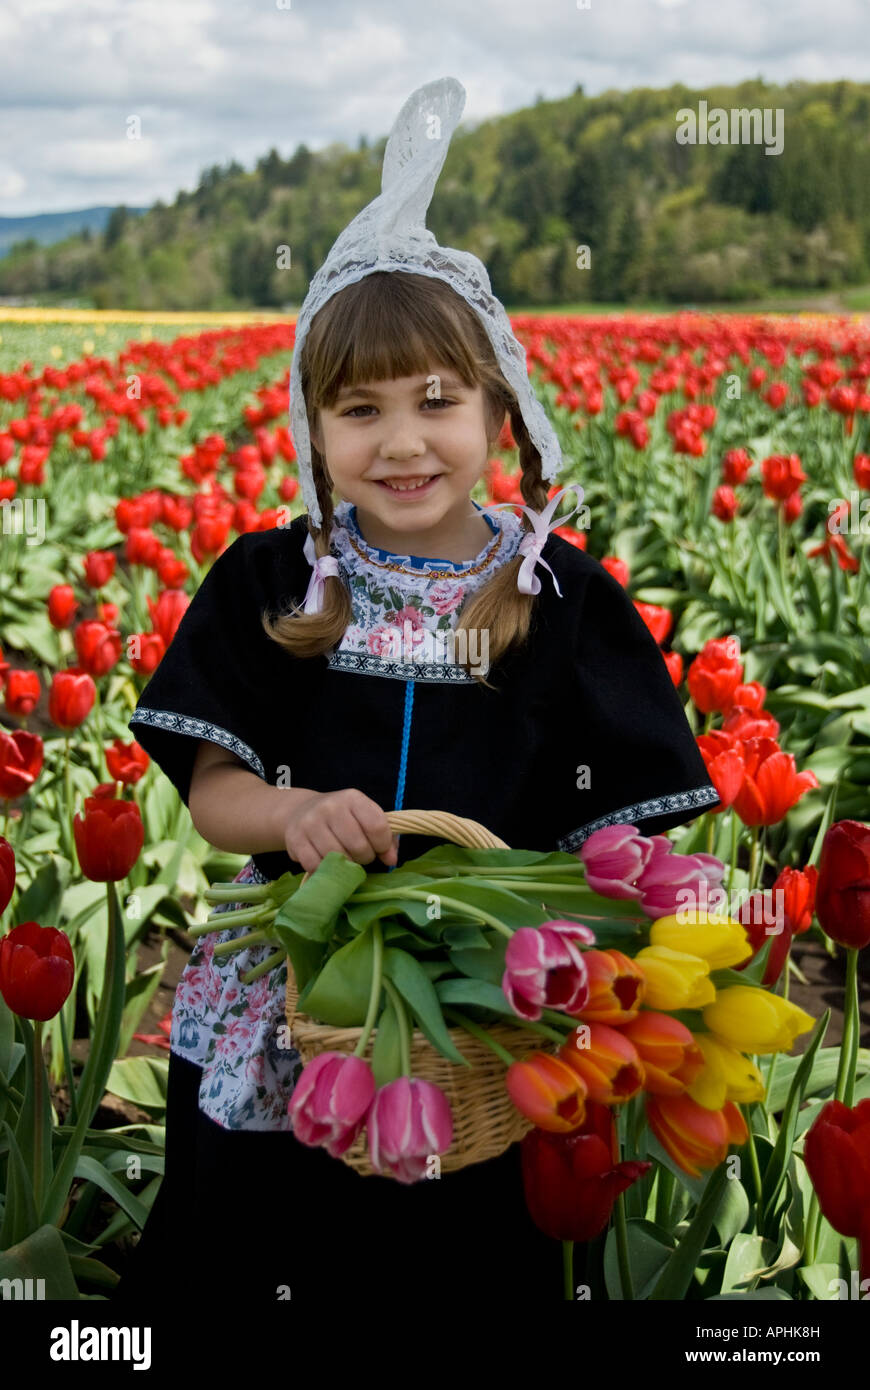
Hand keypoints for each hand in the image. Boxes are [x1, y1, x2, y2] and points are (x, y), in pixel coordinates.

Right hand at [281, 787, 398, 874]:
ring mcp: (311, 823)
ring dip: (346, 866)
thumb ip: (384, 836)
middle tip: (360, 855)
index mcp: (352, 798)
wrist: (300, 811)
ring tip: (345, 858)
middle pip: (359, 846)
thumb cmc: (341, 818)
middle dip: (365, 857)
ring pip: (339, 858)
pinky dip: (325, 870)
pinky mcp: (295, 839)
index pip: (377, 826)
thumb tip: (391, 859)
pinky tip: (327, 863)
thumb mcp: (364, 817)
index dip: (383, 845)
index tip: (380, 849)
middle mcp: (331, 807)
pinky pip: (317, 865)